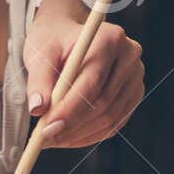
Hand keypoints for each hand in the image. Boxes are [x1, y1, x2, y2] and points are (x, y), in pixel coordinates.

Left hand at [23, 0, 143, 147]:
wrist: (68, 34)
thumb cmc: (53, 41)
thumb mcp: (40, 53)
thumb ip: (38, 80)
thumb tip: (38, 109)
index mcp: (109, 39)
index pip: (91, 83)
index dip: (69, 110)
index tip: (46, 128)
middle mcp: (129, 57)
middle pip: (104, 103)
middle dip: (72, 126)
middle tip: (45, 139)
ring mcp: (135, 77)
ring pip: (110, 117)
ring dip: (80, 135)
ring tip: (52, 139)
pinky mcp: (133, 94)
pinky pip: (114, 123)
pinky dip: (90, 134)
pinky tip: (68, 137)